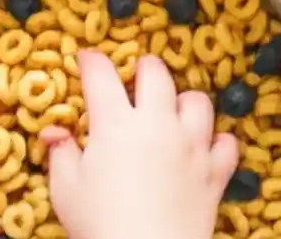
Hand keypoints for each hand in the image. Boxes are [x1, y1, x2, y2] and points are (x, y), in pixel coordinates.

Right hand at [40, 52, 238, 238]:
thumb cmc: (99, 224)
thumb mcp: (65, 189)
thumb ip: (60, 153)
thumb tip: (54, 132)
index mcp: (115, 123)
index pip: (100, 74)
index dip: (90, 61)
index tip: (85, 59)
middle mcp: (157, 124)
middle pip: (156, 73)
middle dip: (142, 69)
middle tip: (133, 81)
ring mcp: (191, 146)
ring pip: (198, 101)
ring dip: (183, 102)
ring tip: (171, 113)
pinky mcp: (214, 172)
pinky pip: (226, 144)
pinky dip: (216, 142)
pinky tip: (203, 148)